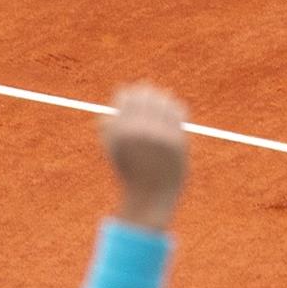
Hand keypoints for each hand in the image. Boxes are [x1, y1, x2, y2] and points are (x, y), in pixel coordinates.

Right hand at [103, 83, 188, 231]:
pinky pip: (179, 111)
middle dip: (145, 94)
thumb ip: (108, 127)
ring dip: (162, 99)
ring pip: (163, 99)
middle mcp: (139, 131)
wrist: (151, 194)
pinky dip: (175, 108)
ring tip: (160, 104)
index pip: (126, 95)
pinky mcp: (177, 140)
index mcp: (120, 131)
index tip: (132, 100)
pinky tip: (172, 113)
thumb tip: (112, 105)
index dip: (128, 96)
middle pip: (145, 93)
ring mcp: (160, 136)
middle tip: (148, 98)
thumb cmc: (129, 170)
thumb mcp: (111, 149)